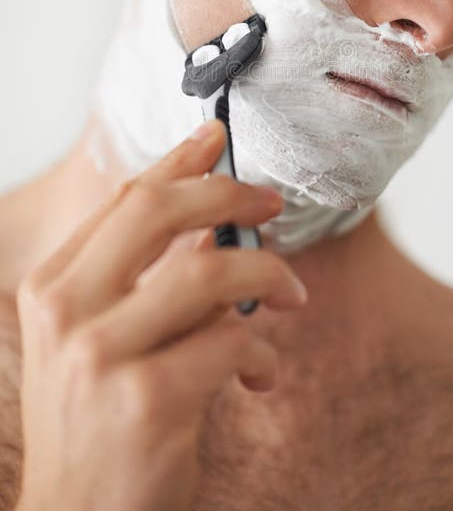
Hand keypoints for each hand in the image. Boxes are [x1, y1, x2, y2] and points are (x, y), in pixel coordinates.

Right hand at [15, 120, 306, 510]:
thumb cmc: (95, 423)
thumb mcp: (96, 340)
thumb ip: (140, 281)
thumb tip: (210, 224)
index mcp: (53, 286)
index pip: (124, 200)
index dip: (178, 162)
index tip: (217, 138)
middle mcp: (67, 311)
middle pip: (160, 212)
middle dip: (228, 196)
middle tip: (270, 204)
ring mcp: (102, 355)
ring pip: (208, 272)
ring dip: (266, 273)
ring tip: (291, 294)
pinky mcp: (148, 401)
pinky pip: (232, 342)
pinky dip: (261, 351)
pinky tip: (260, 372)